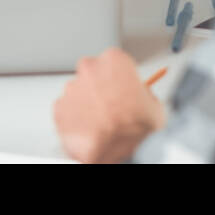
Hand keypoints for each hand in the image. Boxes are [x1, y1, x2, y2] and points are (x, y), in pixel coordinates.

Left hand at [53, 48, 165, 162]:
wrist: (119, 154)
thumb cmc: (135, 130)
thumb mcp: (155, 107)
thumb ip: (144, 95)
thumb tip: (140, 97)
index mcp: (114, 60)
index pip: (115, 62)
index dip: (120, 78)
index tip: (123, 90)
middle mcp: (89, 69)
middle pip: (94, 74)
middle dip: (101, 89)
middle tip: (112, 110)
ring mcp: (72, 88)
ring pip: (79, 92)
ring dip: (88, 104)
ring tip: (101, 124)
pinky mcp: (59, 108)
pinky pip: (67, 110)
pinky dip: (75, 120)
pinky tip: (89, 131)